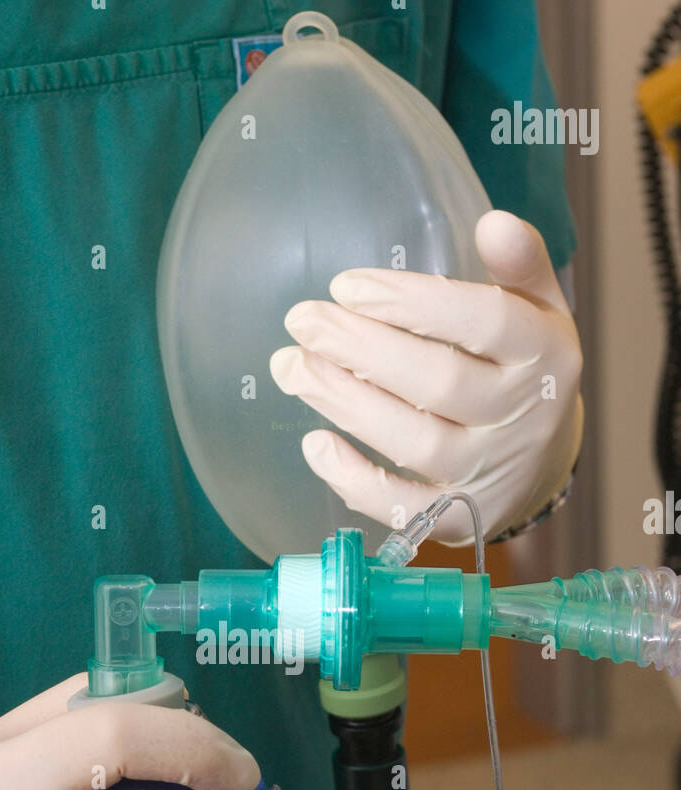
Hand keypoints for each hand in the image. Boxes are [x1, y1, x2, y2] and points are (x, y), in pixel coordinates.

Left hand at [270, 210, 583, 544]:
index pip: (483, 321)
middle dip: (360, 348)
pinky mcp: (456, 520)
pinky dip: (354, 480)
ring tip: (291, 367)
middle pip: (437, 382)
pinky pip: (402, 508)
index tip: (345, 285)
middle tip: (302, 320)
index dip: (410, 302)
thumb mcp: (537, 310)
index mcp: (544, 354)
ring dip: (344, 403)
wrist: (542, 463)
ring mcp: (488, 473)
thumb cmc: (522, 369)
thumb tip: (494, 222)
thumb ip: (519, 264)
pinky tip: (314, 442)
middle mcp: (521, 417)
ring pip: (413, 442)